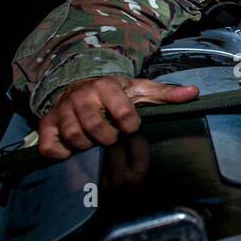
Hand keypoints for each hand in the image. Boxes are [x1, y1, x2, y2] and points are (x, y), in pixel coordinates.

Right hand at [37, 76, 198, 158]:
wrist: (81, 87)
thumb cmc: (115, 93)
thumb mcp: (141, 90)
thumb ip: (166, 94)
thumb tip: (194, 93)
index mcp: (106, 86)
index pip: (122, 111)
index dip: (130, 124)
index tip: (131, 127)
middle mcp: (81, 97)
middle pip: (94, 125)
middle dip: (108, 137)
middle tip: (112, 137)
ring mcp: (62, 111)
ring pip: (73, 135)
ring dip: (88, 145)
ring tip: (95, 142)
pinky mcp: (47, 124)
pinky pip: (49, 145)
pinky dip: (61, 153)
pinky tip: (73, 152)